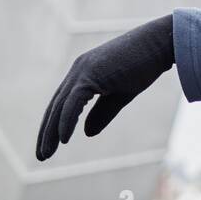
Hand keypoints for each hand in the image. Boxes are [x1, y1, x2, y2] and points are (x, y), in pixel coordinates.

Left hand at [35, 14, 174, 160]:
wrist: (159, 43)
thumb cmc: (144, 65)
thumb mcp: (120, 95)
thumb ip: (102, 113)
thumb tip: (86, 133)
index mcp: (84, 74)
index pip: (62, 103)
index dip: (54, 125)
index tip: (50, 146)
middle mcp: (78, 70)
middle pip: (55, 106)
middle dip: (46, 132)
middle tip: (41, 156)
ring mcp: (82, 71)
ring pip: (60, 106)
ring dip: (51, 132)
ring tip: (46, 154)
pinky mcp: (90, 74)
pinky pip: (73, 103)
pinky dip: (66, 121)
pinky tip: (63, 140)